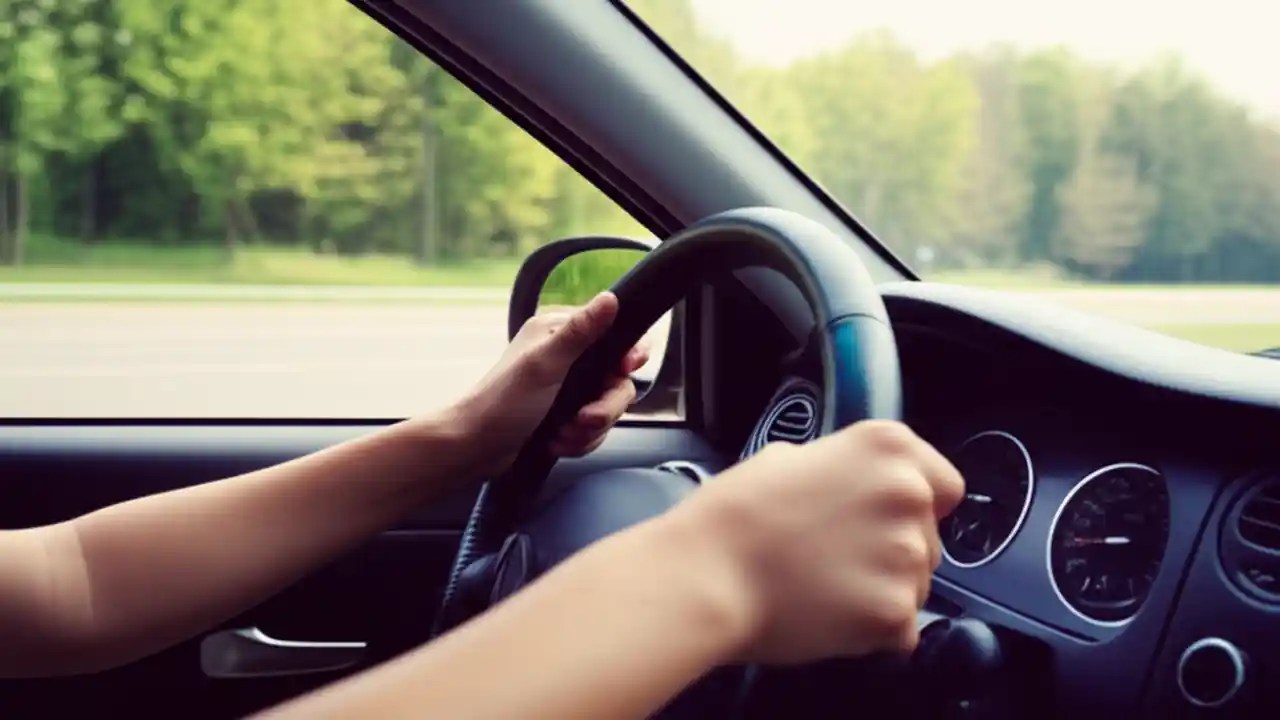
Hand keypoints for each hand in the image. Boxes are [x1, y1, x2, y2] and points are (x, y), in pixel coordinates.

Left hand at [452, 292, 648, 475]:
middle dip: (604, 407)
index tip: (625, 370)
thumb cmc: (502, 403)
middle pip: (617, 380)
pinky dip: (579, 440)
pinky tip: (558, 442)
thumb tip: (610, 298)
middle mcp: (566, 357)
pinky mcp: (565, 415)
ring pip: (607, 407)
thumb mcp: (544, 365)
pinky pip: (594, 429)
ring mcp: (567, 388)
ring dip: (590, 428)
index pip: (613, 333)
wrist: (475, 448)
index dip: (628, 355)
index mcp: (559, 333)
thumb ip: (580, 333)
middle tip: (584, 419)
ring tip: (563, 434)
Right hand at [669, 420, 963, 663]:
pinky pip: (901, 631)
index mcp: (887, 448)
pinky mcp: (895, 612)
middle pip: (929, 540)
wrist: (708, 573)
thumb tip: (850, 487)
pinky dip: (872, 633)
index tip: (882, 522)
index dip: (916, 508)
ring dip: (883, 592)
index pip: (944, 486)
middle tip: (836, 559)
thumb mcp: (788, 459)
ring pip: (917, 586)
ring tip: (824, 589)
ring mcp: (907, 556)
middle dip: (893, 553)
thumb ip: (839, 469)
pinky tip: (827, 617)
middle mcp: (909, 495)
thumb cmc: (735, 514)